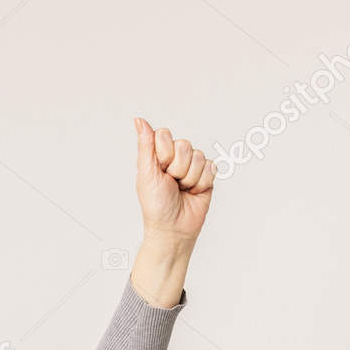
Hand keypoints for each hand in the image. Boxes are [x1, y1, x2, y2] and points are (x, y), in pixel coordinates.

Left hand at [133, 117, 212, 242]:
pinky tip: (193, 192)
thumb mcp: (146, 174)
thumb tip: (138, 120)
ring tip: (182, 190)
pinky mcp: (206, 176)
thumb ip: (146, 146)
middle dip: (177, 168)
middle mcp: (175, 158)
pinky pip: (211, 168)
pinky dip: (201, 183)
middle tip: (171, 183)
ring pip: (198, 156)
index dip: (164, 152)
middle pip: (184, 145)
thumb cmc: (156, 205)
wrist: (173, 228)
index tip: (159, 170)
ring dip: (189, 178)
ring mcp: (192, 166)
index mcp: (158, 155)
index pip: (165, 135)